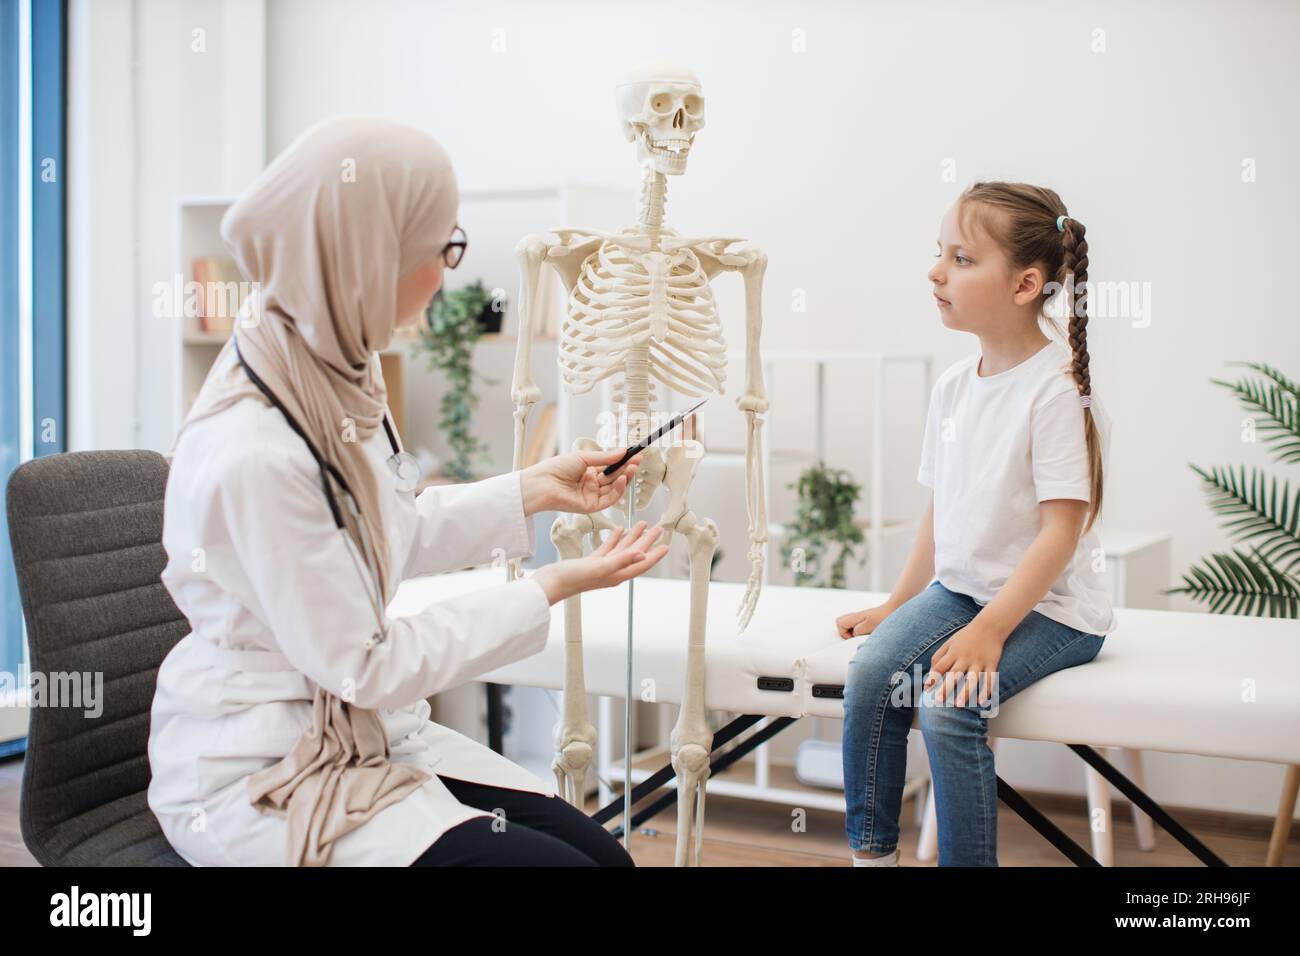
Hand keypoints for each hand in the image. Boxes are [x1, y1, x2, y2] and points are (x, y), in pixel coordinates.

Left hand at [522, 449, 643, 515]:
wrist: (542, 483)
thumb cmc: (556, 468)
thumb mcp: (583, 458)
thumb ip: (604, 457)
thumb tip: (622, 451)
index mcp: (588, 472)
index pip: (610, 468)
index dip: (623, 462)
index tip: (634, 454)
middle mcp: (591, 485)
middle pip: (614, 478)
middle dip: (627, 469)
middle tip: (638, 460)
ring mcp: (591, 496)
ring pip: (614, 489)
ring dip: (624, 479)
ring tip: (632, 468)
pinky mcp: (590, 506)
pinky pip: (608, 499)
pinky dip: (617, 490)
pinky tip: (622, 479)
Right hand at [531, 521, 669, 604]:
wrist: (551, 583)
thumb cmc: (573, 579)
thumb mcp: (599, 568)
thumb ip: (621, 560)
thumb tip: (642, 554)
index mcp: (618, 574)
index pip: (641, 563)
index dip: (655, 555)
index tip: (666, 545)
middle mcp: (613, 571)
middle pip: (635, 553)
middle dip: (647, 541)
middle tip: (658, 528)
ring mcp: (602, 567)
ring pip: (622, 549)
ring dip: (632, 537)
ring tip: (642, 524)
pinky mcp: (592, 562)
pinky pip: (608, 548)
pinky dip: (614, 538)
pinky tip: (617, 530)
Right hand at [836, 601, 895, 638]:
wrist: (895, 610)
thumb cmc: (884, 617)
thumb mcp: (870, 625)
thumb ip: (858, 630)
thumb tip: (853, 634)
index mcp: (855, 617)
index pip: (839, 623)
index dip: (843, 632)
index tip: (854, 636)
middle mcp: (856, 616)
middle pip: (842, 623)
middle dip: (846, 633)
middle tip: (857, 636)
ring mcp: (861, 618)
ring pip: (849, 626)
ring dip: (854, 633)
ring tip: (865, 635)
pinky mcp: (866, 621)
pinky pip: (857, 627)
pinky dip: (861, 632)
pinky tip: (869, 633)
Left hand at [922, 623, 1006, 707]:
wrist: (988, 626)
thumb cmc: (965, 637)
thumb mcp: (949, 643)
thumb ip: (939, 656)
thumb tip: (932, 673)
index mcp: (953, 653)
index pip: (941, 666)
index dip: (933, 677)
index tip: (927, 689)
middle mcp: (966, 658)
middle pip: (955, 675)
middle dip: (946, 688)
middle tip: (939, 701)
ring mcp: (979, 662)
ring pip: (973, 679)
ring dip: (966, 692)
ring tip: (959, 705)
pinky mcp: (992, 664)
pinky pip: (990, 679)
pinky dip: (987, 691)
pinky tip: (982, 701)